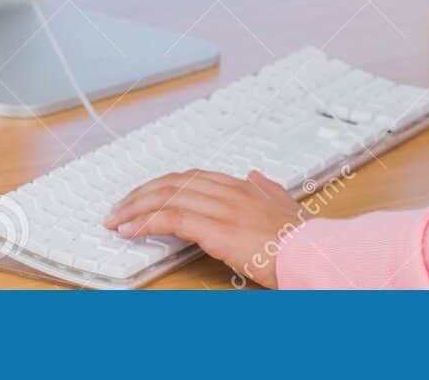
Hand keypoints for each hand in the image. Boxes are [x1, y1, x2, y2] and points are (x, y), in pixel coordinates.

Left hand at [104, 169, 303, 287]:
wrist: (311, 252)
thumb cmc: (300, 237)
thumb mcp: (285, 204)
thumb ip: (267, 189)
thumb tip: (255, 176)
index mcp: (242, 186)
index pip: (191, 177)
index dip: (162, 185)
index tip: (143, 197)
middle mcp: (229, 190)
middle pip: (172, 182)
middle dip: (140, 194)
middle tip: (119, 208)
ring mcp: (222, 207)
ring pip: (166, 196)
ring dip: (135, 208)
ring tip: (116, 220)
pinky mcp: (216, 227)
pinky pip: (171, 218)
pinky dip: (145, 222)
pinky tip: (130, 230)